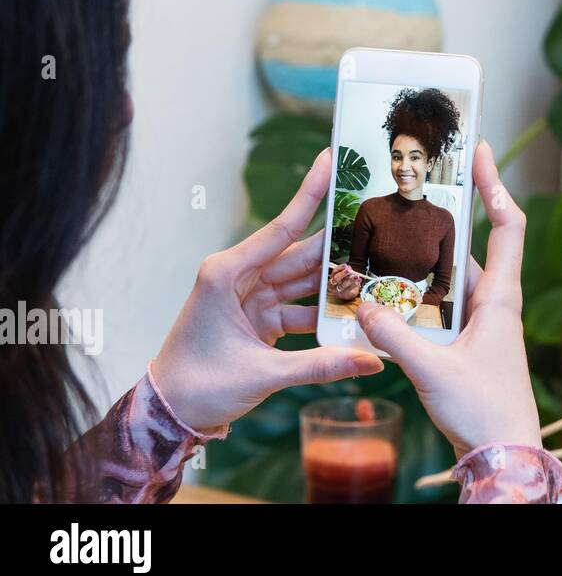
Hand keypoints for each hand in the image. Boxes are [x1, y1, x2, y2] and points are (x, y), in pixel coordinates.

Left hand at [152, 149, 383, 430]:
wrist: (168, 416)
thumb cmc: (198, 387)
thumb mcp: (262, 375)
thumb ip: (321, 364)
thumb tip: (373, 360)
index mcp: (227, 273)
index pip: (282, 227)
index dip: (311, 193)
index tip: (332, 159)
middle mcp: (239, 277)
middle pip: (300, 253)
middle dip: (340, 242)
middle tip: (379, 221)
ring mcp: (251, 297)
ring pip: (305, 280)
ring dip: (338, 281)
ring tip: (380, 269)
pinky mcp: (260, 317)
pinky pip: (302, 306)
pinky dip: (326, 311)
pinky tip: (358, 311)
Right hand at [356, 141, 539, 457]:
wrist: (503, 456)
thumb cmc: (485, 412)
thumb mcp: (433, 371)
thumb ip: (394, 337)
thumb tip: (360, 305)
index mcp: (500, 298)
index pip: (507, 225)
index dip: (494, 185)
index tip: (478, 151)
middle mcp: (493, 304)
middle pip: (469, 247)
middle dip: (440, 218)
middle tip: (409, 187)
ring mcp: (481, 324)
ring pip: (447, 281)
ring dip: (418, 263)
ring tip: (382, 237)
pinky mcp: (466, 345)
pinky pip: (438, 308)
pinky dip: (413, 299)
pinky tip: (382, 296)